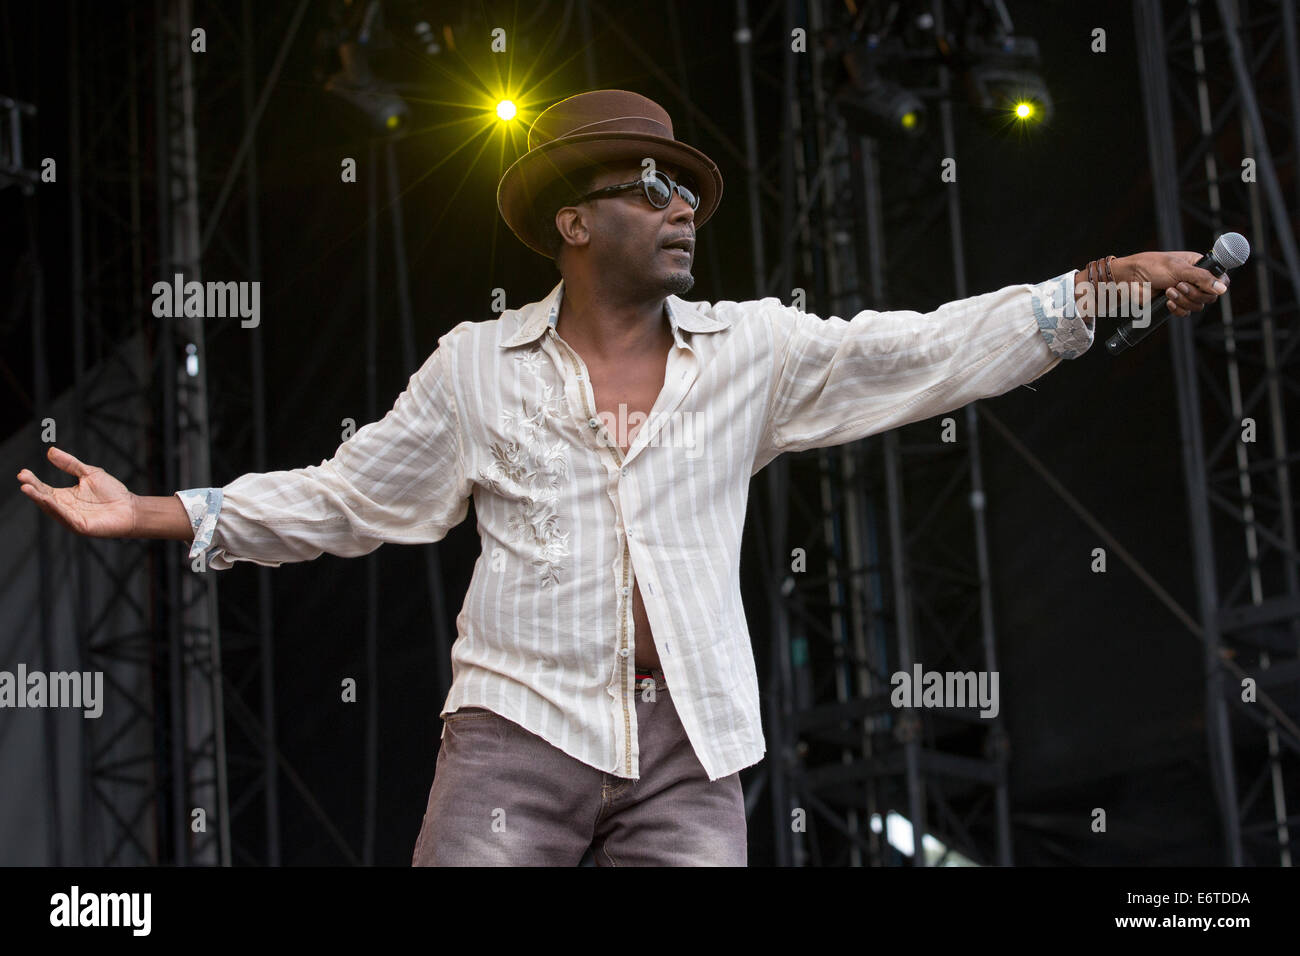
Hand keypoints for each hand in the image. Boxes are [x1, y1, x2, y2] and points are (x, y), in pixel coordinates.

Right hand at [17, 446, 137, 537]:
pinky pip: (65, 517)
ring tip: (27, 488)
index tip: (23, 472)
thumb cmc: (112, 492)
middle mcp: (64, 508)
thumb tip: (51, 451)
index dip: (33, 481)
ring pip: (51, 508)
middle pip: (44, 498)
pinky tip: (48, 500)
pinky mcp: (80, 526)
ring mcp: (71, 518)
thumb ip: (70, 464)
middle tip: (22, 479)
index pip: (44, 488)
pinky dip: (56, 509)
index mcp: (65, 496)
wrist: (130, 508)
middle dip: (32, 489)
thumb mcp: (88, 473)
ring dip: (39, 499)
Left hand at [1113, 251, 1229, 317]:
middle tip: (1178, 285)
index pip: (1221, 278)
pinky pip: (1185, 313)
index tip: (1212, 287)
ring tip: (1169, 291)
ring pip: (1197, 306)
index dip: (1219, 284)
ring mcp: (1185, 293)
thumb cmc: (1153, 266)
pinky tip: (1167, 302)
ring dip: (1183, 300)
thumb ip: (1202, 278)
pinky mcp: (1175, 304)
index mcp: (1199, 266)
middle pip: (1210, 296)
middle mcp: (1195, 280)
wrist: (1131, 279)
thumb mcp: (1179, 269)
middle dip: (1194, 293)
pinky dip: (1178, 309)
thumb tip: (1223, 289)